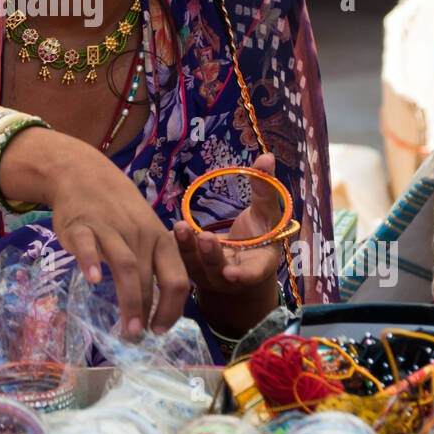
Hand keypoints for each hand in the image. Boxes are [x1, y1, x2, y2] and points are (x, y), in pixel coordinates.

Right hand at [0, 128, 189, 337]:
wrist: (83, 174)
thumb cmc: (119, 211)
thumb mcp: (145, 230)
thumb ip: (153, 262)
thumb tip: (161, 306)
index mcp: (160, 239)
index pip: (178, 280)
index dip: (172, 309)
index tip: (160, 330)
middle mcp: (140, 235)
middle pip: (150, 280)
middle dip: (146, 314)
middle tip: (137, 340)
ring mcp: (111, 229)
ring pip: (126, 266)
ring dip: (130, 301)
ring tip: (127, 330)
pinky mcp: (82, 225)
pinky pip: (89, 245)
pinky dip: (92, 261)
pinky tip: (92, 281)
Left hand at [172, 153, 281, 336]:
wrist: (242, 257)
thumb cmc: (260, 233)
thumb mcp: (266, 214)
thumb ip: (266, 190)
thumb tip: (267, 156)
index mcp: (257, 266)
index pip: (253, 274)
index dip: (244, 276)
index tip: (232, 273)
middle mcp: (232, 277)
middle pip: (219, 269)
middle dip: (212, 255)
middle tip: (205, 238)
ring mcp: (209, 276)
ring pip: (195, 265)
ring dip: (187, 248)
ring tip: (181, 227)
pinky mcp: (191, 268)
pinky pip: (178, 258)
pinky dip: (173, 246)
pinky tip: (166, 232)